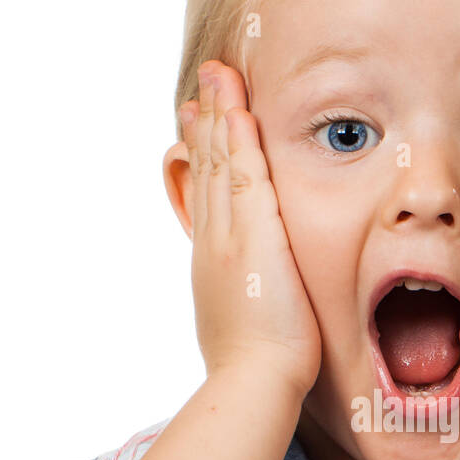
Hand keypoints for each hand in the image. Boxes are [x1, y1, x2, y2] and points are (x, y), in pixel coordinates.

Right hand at [180, 60, 321, 393]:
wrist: (253, 382)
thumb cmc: (259, 368)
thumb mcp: (244, 323)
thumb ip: (247, 300)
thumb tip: (250, 297)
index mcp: (214, 261)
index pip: (208, 196)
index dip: (205, 157)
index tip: (200, 126)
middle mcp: (214, 242)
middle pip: (208, 170)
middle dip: (207, 124)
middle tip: (203, 83)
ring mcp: (229, 237)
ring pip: (222, 164)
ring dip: (220, 116)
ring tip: (216, 76)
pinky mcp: (252, 237)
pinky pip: (245, 176)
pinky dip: (240, 140)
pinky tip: (239, 109)